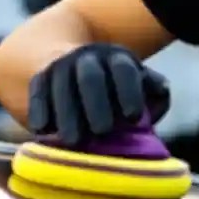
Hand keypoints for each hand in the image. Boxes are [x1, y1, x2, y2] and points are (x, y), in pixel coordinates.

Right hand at [27, 43, 170, 145]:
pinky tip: (43, 132)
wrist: (75, 64)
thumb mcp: (139, 84)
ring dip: (66, 114)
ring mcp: (62, 66)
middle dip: (96, 104)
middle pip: (91, 77)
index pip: (124, 70)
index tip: (133, 117)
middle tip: (101, 132)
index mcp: (117, 58)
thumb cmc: (117, 88)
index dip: (129, 92)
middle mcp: (88, 57)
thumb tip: (160, 92)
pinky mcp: (40, 78)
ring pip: (61, 86)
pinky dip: (39, 112)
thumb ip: (155, 92)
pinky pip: (38, 92)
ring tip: (73, 142)